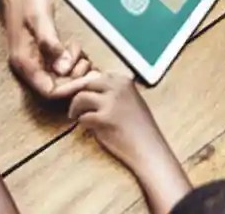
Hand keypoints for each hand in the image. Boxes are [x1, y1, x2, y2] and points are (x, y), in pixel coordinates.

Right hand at [2, 0, 91, 98]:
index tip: (88, 75)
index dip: (71, 88)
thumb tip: (64, 68)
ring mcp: (34, 60)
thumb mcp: (40, 17)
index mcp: (25, 62)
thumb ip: (50, 43)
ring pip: (59, 78)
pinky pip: (58, 66)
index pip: (50, 91)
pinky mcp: (40, 53)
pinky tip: (75, 47)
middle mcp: (28, 67)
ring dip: (74, 70)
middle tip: (88, 61)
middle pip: (56, 88)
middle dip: (75, 78)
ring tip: (82, 52)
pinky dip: (70, 61)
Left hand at [67, 71, 190, 210]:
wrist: (148, 149)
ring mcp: (112, 102)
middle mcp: (118, 87)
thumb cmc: (139, 128)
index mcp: (125, 81)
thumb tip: (87, 89)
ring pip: (80, 98)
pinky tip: (90, 128)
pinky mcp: (104, 118)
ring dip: (76, 108)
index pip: (97, 76)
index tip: (86, 96)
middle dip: (78, 95)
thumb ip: (112, 92)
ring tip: (77, 116)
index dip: (89, 88)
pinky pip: (83, 117)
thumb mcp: (130, 100)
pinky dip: (83, 123)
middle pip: (86, 84)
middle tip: (76, 107)